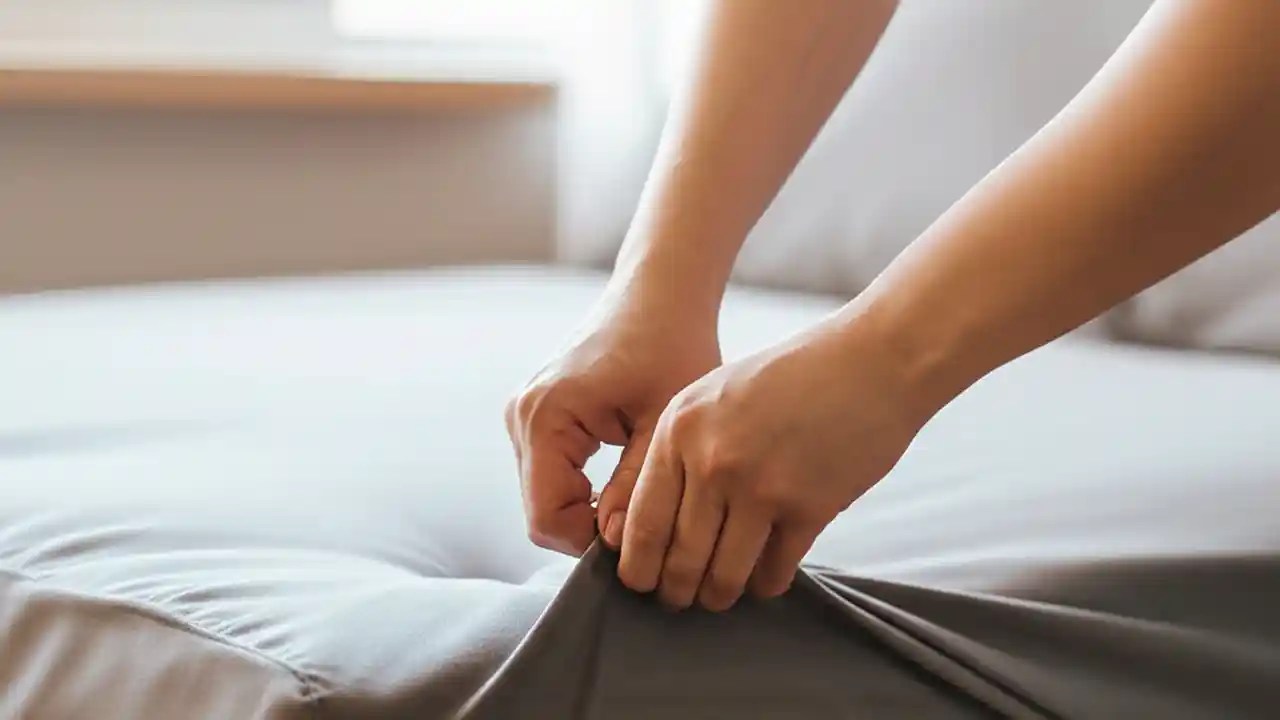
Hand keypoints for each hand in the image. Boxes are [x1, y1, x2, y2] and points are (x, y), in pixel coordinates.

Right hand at [506, 290, 719, 555]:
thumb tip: (615, 545)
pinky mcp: (537, 418)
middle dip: (592, 530)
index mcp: (545, 416)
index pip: (547, 518)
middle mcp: (521, 417)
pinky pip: (551, 477)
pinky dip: (585, 491)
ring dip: (590, 511)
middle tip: (649, 524)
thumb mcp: (663, 423)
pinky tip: (626, 481)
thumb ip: (634, 486)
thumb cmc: (672, 345)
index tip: (643, 539)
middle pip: (542, 513)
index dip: (592, 544)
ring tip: (641, 498)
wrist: (660, 295)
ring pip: (546, 498)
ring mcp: (524, 417)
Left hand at [611, 315, 930, 610]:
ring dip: (719, 595)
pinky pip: (774, 571)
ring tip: (719, 597)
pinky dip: (766, 584)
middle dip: (675, 591)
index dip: (637, 565)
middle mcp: (712, 461)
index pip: (641, 521)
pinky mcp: (809, 508)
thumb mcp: (716, 394)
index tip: (641, 581)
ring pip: (724, 573)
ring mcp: (761, 487)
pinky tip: (765, 580)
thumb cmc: (794, 375)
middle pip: (679, 557)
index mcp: (680, 430)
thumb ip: (683, 448)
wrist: (872, 360)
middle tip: (678, 601)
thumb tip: (659, 517)